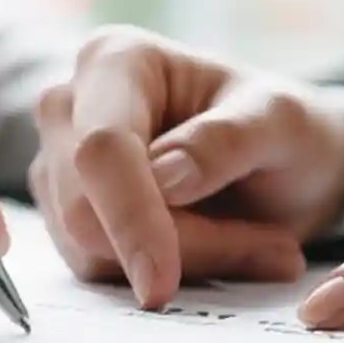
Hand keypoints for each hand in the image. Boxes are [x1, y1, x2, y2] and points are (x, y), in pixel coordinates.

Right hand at [30, 26, 343, 307]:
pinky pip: (98, 270)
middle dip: (175, 247)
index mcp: (116, 59)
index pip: (102, 148)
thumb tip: (164, 179)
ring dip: (181, 265)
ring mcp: (59, 164)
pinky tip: (220, 252)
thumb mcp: (283, 122)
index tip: (161, 282)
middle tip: (270, 249)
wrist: (283, 162)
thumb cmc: (282, 128)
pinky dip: (163, 275)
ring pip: (89, 250)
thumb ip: (226, 141)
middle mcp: (70, 106)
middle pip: (84, 209)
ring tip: (256, 244)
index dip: (129, 217)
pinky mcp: (65, 216)